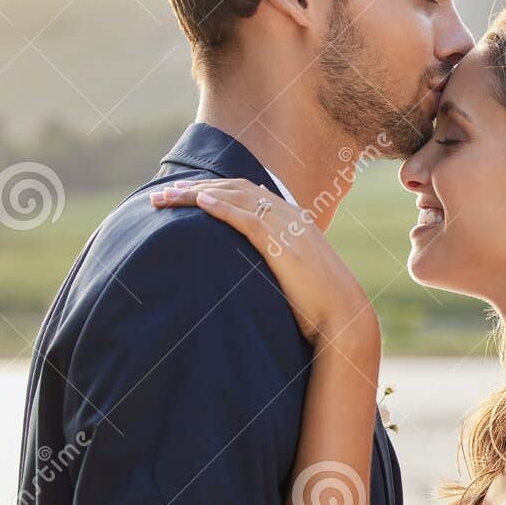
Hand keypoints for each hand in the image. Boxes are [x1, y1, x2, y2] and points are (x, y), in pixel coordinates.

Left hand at [151, 178, 377, 350]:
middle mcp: (289, 215)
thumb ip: (276, 262)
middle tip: (162, 194)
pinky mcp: (283, 243)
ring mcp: (287, 227)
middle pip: (234, 189)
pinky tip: (200, 203)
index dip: (211, 190)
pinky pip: (247, 217)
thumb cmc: (320, 304)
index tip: (183, 194)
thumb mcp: (296, 275)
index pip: (245, 193)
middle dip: (195, 188)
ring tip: (166, 197)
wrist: (343, 316)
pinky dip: (222, 206)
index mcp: (292, 219)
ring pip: (235, 197)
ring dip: (197, 194)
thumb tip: (254, 270)